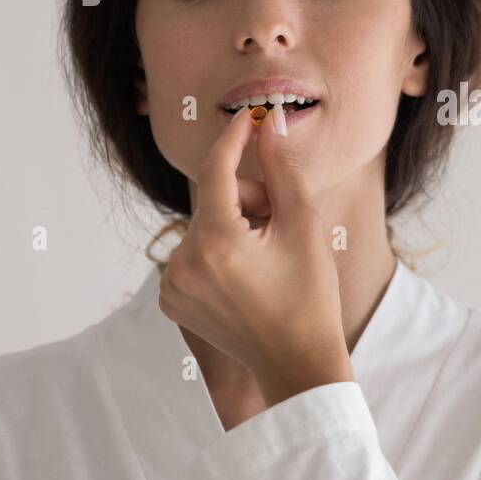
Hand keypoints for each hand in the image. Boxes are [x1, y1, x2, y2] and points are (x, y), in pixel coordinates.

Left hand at [158, 108, 352, 407]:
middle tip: (281, 224)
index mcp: (216, 244)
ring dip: (234, 226)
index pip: (216, 171)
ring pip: (203, 226)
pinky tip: (246, 275)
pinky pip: (193, 253)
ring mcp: (171, 285)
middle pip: (214, 201)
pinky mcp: (170, 300)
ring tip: (267, 256)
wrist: (296, 363)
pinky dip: (218, 251)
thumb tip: (267, 124)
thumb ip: (281, 170)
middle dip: (248, 200)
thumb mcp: (303, 226)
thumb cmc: (309, 296)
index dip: (234, 139)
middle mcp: (183, 263)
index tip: (249, 116)